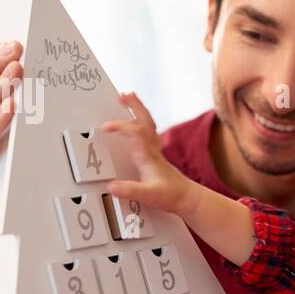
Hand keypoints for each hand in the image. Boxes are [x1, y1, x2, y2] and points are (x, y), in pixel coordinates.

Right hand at [103, 93, 198, 215]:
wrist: (188, 199)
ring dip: (138, 110)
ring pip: (147, 124)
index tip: (105, 127)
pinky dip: (140, 122)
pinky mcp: (156, 156)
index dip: (121, 126)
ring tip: (128, 98)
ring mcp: (155, 151)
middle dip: (135, 106)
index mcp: (148, 156)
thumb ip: (131, 190)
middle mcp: (152, 150)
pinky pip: (147, 132)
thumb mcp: (149, 196)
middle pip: (145, 121)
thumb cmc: (171, 196)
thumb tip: (112, 186)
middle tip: (123, 94)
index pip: (136, 133)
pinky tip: (135, 122)